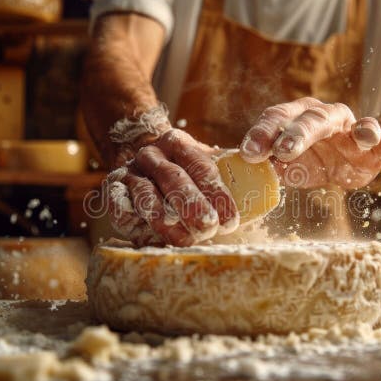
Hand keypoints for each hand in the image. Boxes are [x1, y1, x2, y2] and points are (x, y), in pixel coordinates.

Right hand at [101, 129, 239, 245]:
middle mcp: (152, 155)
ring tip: (182, 238)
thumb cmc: (186, 174)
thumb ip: (232, 172)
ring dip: (164, 217)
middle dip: (192, 205)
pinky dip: (131, 220)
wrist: (143, 166)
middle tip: (209, 226)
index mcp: (179, 143)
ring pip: (145, 193)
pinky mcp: (112, 191)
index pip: (201, 165)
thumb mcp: (206, 164)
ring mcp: (130, 172)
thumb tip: (269, 181)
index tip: (231, 219)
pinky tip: (146, 235)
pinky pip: (119, 205)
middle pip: (173, 178)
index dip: (217, 192)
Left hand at [239, 97, 380, 188]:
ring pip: (362, 124)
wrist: (339, 162)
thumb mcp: (281, 164)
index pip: (277, 116)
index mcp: (296, 115)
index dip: (262, 133)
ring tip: (363, 139)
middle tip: (284, 150)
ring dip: (364, 131)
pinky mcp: (380, 145)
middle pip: (315, 117)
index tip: (249, 154)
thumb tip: (236, 167)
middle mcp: (327, 116)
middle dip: (299, 132)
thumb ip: (263, 163)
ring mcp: (355, 129)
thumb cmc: (304, 160)